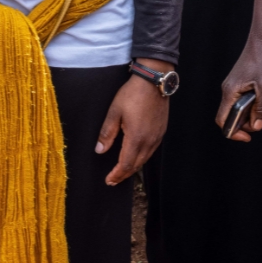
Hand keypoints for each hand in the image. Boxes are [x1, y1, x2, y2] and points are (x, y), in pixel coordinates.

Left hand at [96, 59, 171, 184]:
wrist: (154, 82)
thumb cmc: (133, 94)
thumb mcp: (115, 111)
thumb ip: (107, 133)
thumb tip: (99, 150)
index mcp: (136, 138)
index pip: (126, 164)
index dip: (117, 174)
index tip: (109, 180)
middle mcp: (149, 141)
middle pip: (136, 165)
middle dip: (124, 175)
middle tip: (113, 180)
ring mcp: (157, 136)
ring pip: (145, 159)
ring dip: (133, 168)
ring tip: (122, 172)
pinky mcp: (161, 131)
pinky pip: (151, 151)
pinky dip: (142, 158)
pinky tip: (136, 156)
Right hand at [218, 39, 261, 141]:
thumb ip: (260, 109)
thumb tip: (257, 126)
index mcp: (230, 93)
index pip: (223, 121)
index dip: (234, 132)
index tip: (249, 136)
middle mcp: (228, 91)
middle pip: (232, 117)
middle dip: (249, 123)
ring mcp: (234, 86)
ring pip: (239, 109)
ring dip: (253, 115)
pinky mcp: (240, 83)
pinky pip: (243, 101)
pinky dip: (254, 106)